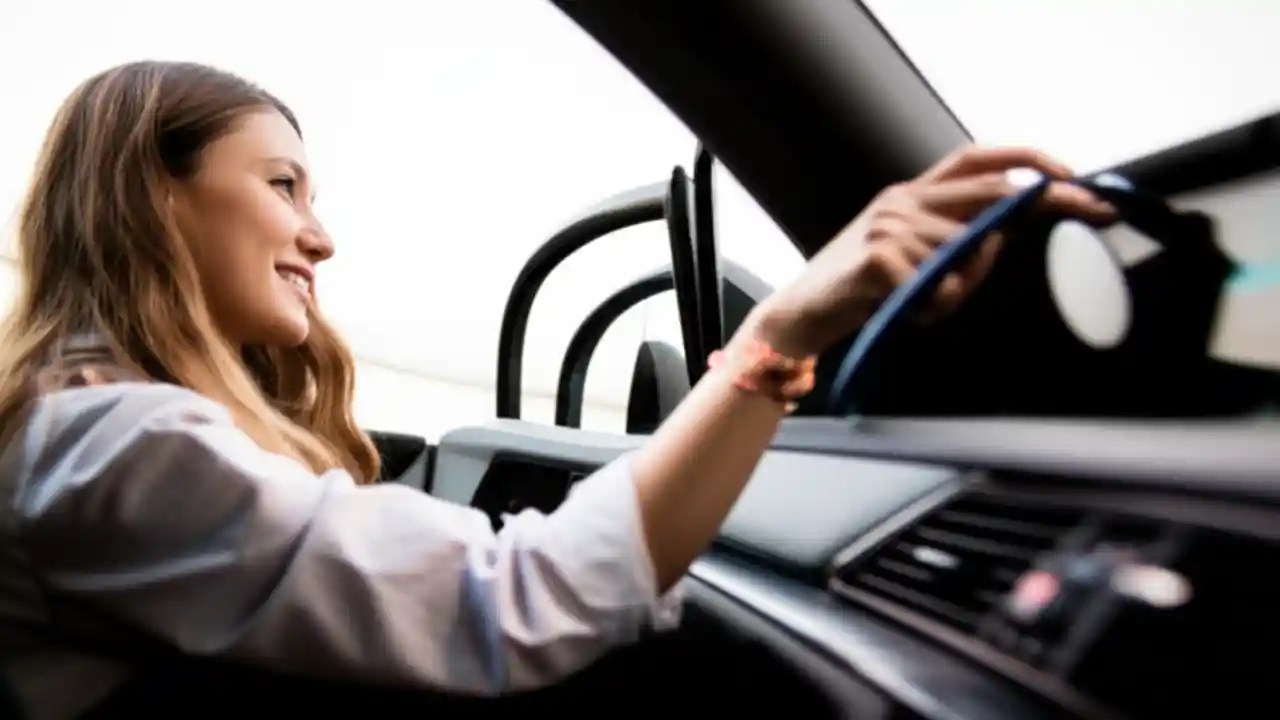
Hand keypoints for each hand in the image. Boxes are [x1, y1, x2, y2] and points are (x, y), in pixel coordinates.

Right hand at [745, 145, 1117, 357]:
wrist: (799, 317)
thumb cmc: (857, 292)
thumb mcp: (910, 258)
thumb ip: (953, 242)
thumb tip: (1002, 236)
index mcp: (910, 195)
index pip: (975, 158)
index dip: (1026, 157)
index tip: (1071, 174)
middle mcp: (902, 201)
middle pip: (989, 193)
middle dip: (1050, 198)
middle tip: (1094, 208)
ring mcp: (889, 225)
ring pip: (969, 254)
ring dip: (963, 290)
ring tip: (925, 306)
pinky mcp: (880, 257)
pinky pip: (940, 286)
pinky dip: (936, 308)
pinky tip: (909, 312)